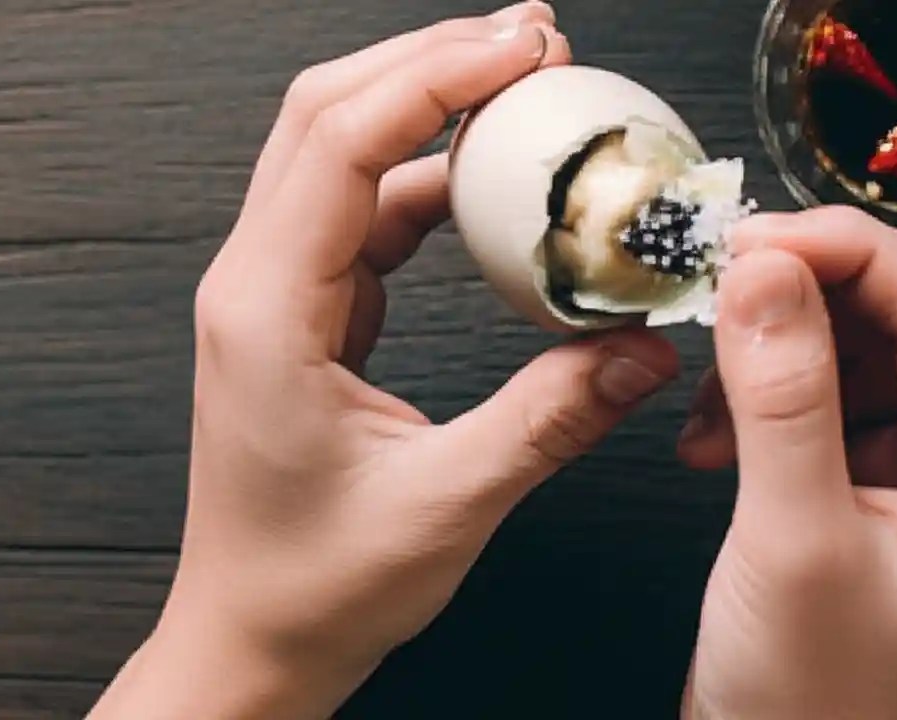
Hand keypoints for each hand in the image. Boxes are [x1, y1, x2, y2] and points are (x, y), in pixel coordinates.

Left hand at [90, 5, 678, 718]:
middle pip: (332, 114)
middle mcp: (259, 281)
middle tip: (534, 39)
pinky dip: (436, 179)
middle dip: (433, 60)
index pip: (345, 141)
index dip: (438, 77)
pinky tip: (498, 180)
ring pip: (349, 153)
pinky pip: (372, 213)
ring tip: (526, 86)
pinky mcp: (311, 310)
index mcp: (267, 309)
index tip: (525, 50)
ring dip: (433, 108)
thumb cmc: (315, 583)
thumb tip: (641, 349)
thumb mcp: (448, 501)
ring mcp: (280, 290)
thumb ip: (552, 416)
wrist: (255, 635)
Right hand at [677, 208, 896, 719]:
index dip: (853, 255)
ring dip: (791, 337)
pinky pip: (835, 385)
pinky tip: (715, 431)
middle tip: (741, 272)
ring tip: (717, 384)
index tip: (755, 239)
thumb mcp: (792, 541)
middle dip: (835, 279)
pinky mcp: (879, 476)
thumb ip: (783, 398)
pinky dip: (770, 384)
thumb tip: (762, 270)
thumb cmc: (810, 700)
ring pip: (880, 338)